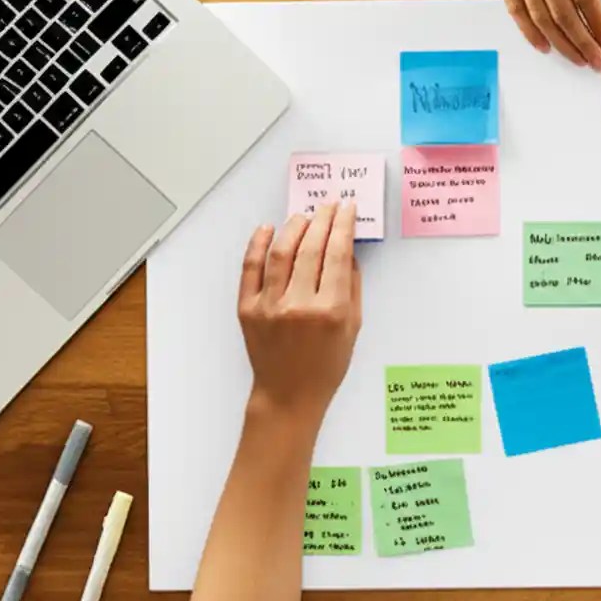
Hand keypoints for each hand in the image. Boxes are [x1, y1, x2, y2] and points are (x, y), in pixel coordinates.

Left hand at [237, 202, 362, 420]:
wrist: (289, 394)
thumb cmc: (326, 366)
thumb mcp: (353, 327)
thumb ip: (351, 286)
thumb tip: (347, 249)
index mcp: (331, 311)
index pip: (338, 254)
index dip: (343, 225)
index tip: (346, 209)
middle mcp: (299, 305)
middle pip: (311, 247)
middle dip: (322, 220)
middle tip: (328, 205)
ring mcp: (270, 306)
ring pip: (280, 251)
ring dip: (293, 227)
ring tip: (303, 216)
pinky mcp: (247, 309)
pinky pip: (250, 268)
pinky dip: (257, 244)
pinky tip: (268, 229)